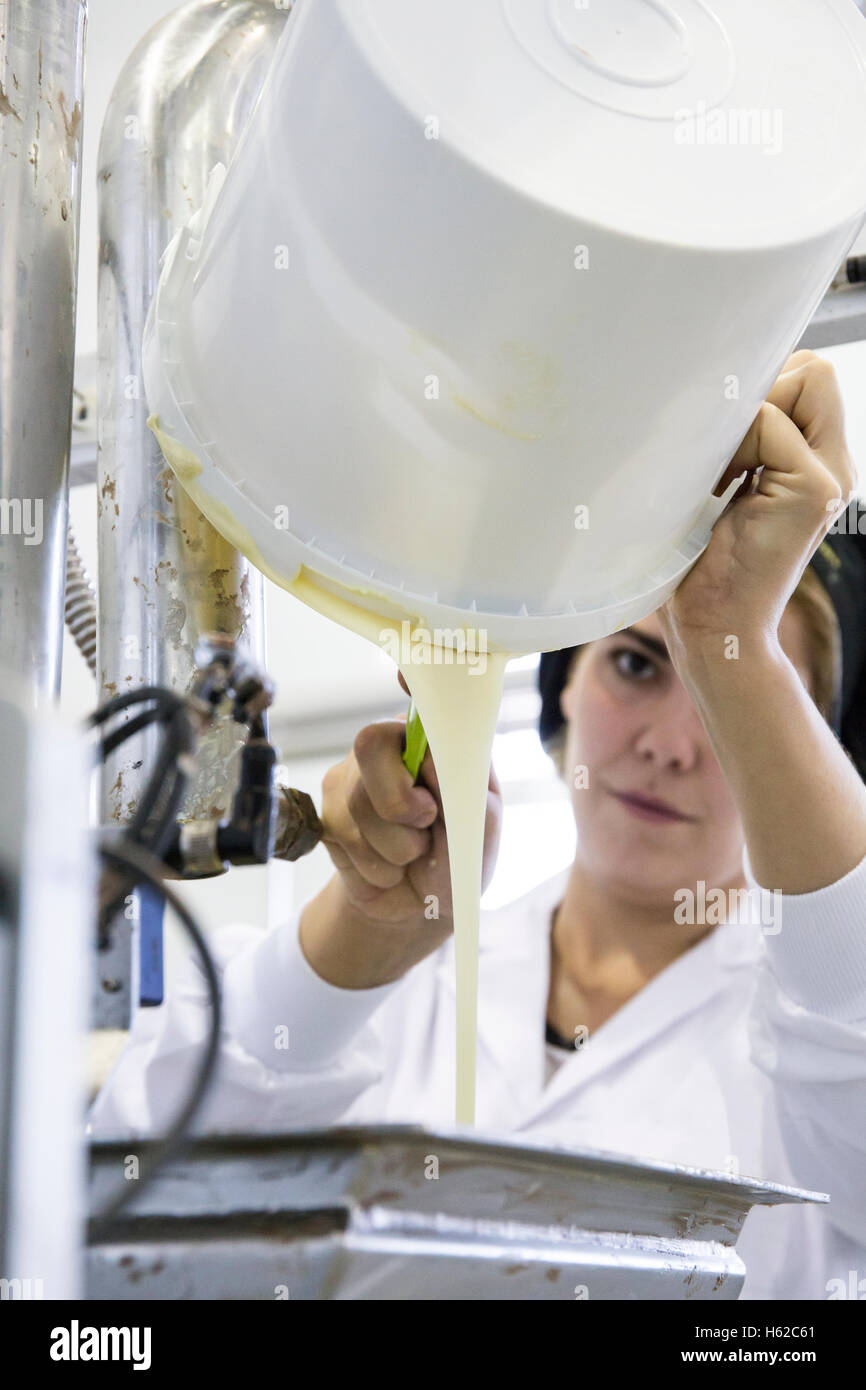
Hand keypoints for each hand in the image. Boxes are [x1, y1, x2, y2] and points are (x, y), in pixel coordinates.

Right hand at [299, 674, 502, 989]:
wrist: (420, 911)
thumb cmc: (459, 859)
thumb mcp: (482, 826)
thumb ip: (467, 789)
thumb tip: (434, 754)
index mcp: (433, 743)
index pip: (419, 699)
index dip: (411, 682)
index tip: (406, 676)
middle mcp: (391, 749)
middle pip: (371, 743)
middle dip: (399, 799)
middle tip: (426, 822)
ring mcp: (353, 778)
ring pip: (360, 803)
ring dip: (398, 847)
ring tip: (416, 855)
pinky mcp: (329, 814)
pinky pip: (346, 837)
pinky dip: (379, 866)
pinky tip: (390, 867)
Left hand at [657, 351, 857, 663]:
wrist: (714, 630)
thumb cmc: (699, 565)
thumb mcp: (722, 490)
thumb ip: (739, 443)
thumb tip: (717, 389)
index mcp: (818, 464)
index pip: (809, 377)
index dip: (762, 387)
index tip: (721, 441)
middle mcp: (834, 467)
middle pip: (813, 370)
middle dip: (757, 394)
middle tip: (720, 455)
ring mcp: (829, 478)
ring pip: (801, 382)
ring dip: (743, 418)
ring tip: (718, 474)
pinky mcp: (812, 491)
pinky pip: (768, 423)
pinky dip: (732, 443)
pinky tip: (715, 487)